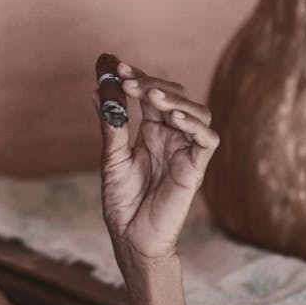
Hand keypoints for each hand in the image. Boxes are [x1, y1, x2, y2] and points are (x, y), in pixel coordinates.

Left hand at [96, 60, 219, 266]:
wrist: (131, 238)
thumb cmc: (122, 202)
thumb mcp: (112, 157)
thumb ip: (111, 124)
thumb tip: (99, 89)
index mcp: (151, 131)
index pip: (150, 94)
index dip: (137, 77)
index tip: (117, 66)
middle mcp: (171, 136)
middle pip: (174, 96)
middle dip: (152, 84)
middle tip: (129, 80)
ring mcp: (185, 150)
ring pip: (196, 111)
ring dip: (174, 99)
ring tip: (149, 95)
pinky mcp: (196, 168)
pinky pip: (207, 140)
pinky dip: (194, 124)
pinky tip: (173, 118)